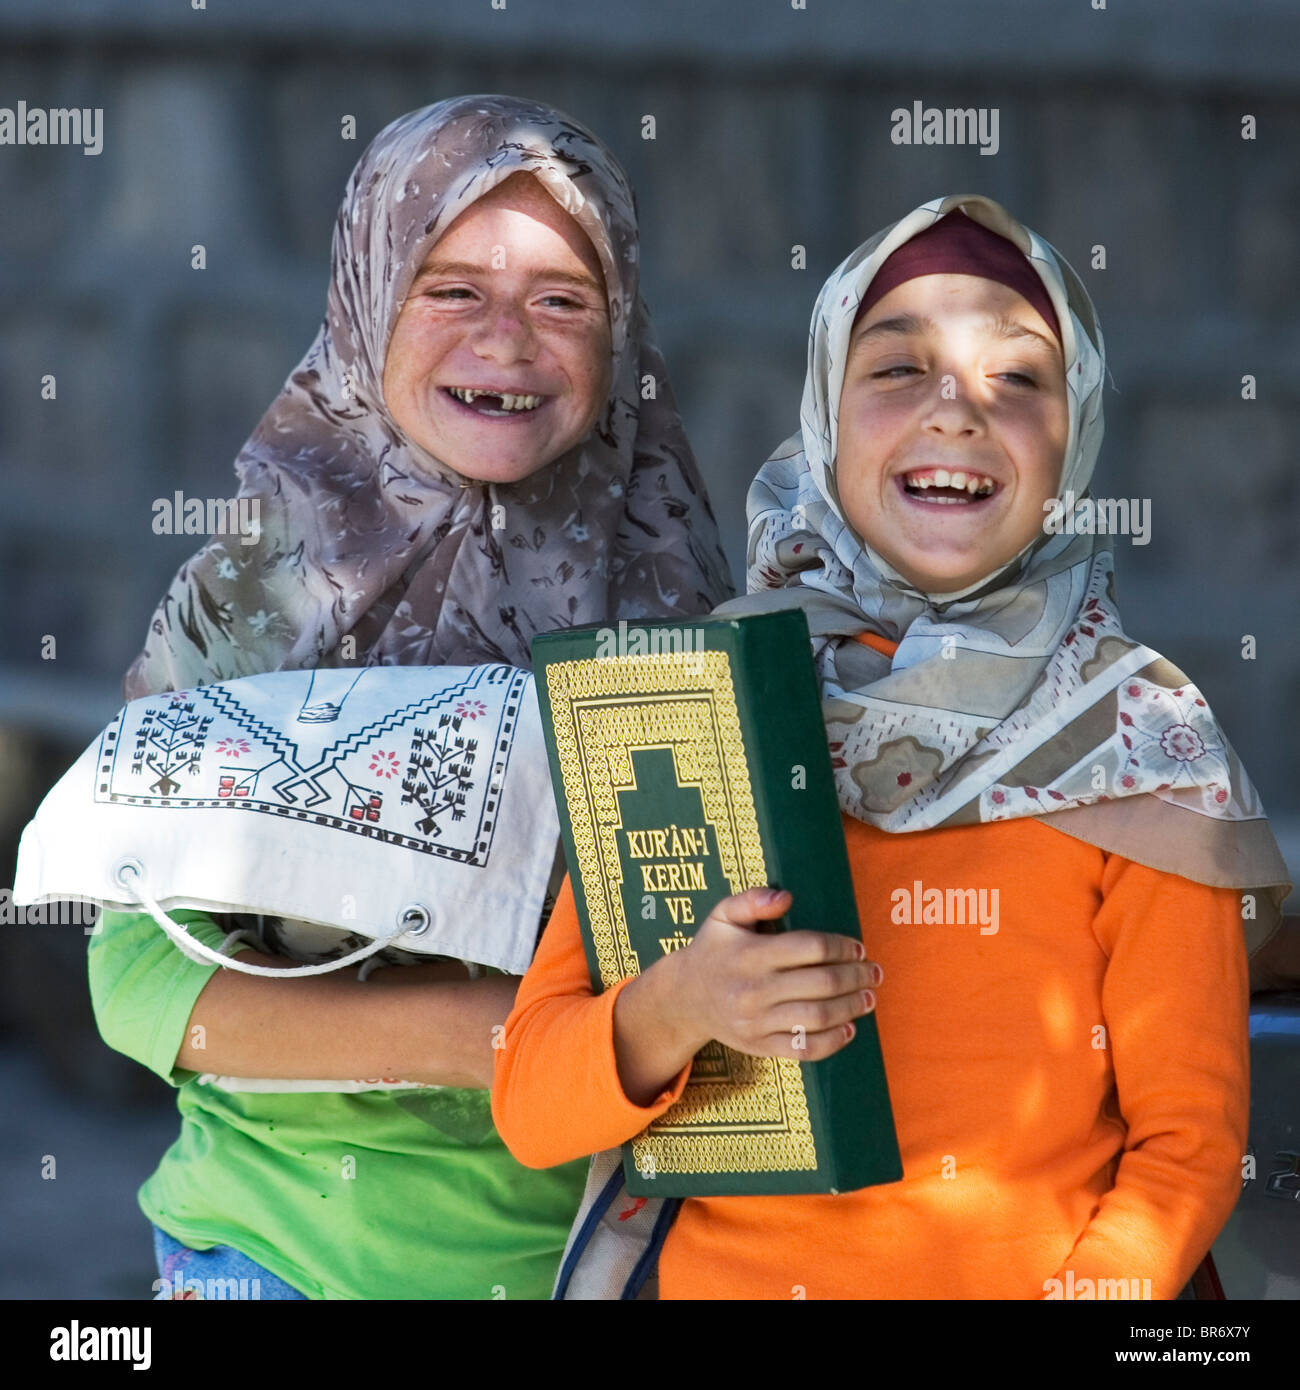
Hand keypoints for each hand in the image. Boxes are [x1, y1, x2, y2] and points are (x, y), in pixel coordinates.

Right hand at [664, 886, 880, 1061]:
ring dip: (851, 1007)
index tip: (858, 948)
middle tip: (875, 972)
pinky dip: (832, 1042)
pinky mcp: (759, 1046)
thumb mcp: (723, 915)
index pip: (809, 948)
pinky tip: (850, 1028)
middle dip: (856, 977)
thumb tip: (786, 897)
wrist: (685, 998)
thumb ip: (753, 899)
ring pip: (817, 1018)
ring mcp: (757, 1022)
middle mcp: (754, 989)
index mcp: (750, 954)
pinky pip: (803, 1049)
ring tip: (869, 997)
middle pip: (821, 984)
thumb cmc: (714, 949)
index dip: (841, 947)